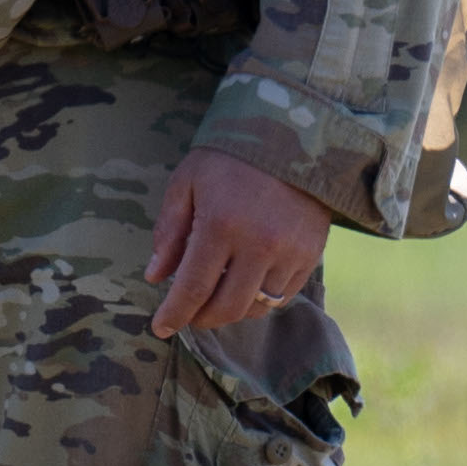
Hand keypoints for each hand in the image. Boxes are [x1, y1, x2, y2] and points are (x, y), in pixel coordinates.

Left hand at [145, 151, 330, 336]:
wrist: (293, 136)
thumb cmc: (230, 157)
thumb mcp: (187, 183)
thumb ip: (169, 231)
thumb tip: (155, 277)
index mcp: (221, 225)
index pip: (194, 288)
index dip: (175, 314)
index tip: (160, 329)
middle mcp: (259, 244)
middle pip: (227, 307)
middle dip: (202, 319)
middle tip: (188, 315)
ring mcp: (289, 252)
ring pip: (257, 306)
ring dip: (232, 311)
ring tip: (215, 300)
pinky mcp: (311, 254)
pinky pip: (283, 296)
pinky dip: (260, 300)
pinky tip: (244, 287)